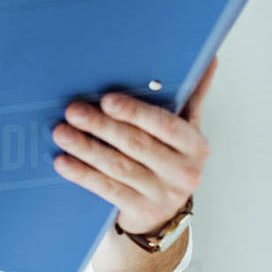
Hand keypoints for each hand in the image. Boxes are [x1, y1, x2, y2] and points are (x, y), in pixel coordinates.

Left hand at [50, 56, 216, 233]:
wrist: (164, 212)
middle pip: (137, 145)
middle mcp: (184, 172)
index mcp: (196, 146)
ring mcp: (162, 195)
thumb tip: (209, 58)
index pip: (166, 125)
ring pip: (118, 167)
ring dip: (86, 148)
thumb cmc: (170, 159)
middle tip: (73, 111)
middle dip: (101, 126)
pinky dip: (82, 174)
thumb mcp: (186, 130)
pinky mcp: (140, 211)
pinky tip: (63, 161)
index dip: (136, 112)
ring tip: (61, 132)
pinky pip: (106, 190)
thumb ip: (191, 96)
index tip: (107, 100)